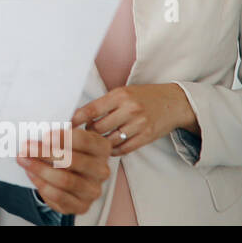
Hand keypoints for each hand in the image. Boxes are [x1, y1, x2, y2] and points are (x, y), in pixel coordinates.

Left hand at [17, 126, 109, 214]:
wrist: (74, 179)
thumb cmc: (70, 153)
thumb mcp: (70, 139)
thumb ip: (60, 133)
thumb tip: (37, 129)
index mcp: (101, 149)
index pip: (85, 141)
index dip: (64, 138)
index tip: (45, 135)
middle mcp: (101, 170)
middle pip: (72, 161)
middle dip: (44, 153)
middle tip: (25, 147)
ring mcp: (93, 190)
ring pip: (64, 180)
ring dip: (39, 169)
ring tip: (23, 159)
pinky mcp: (81, 206)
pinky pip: (58, 196)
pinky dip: (41, 184)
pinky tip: (30, 173)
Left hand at [72, 83, 199, 156]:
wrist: (174, 102)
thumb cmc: (144, 97)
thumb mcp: (124, 92)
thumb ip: (104, 103)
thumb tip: (78, 117)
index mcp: (120, 95)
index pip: (91, 109)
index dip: (76, 120)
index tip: (67, 126)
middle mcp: (129, 109)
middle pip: (98, 128)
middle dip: (87, 133)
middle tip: (83, 135)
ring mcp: (139, 124)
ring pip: (109, 140)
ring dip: (99, 144)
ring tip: (95, 142)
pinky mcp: (147, 137)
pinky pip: (123, 149)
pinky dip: (113, 150)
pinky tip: (109, 148)